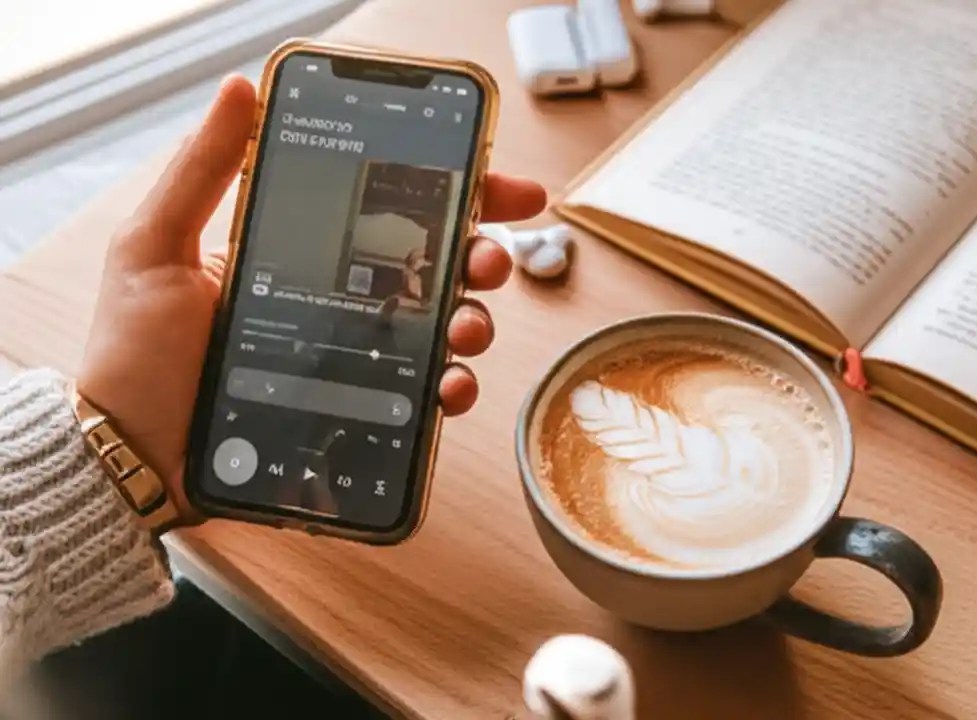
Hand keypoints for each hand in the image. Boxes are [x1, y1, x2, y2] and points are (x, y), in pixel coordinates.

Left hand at [77, 75, 545, 522]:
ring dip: (474, 321)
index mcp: (304, 250)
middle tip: (489, 261)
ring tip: (466, 329)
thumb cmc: (135, 355)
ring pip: (442, 328)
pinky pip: (425, 396)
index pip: (390, 210)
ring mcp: (355, 357)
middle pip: (435, 268)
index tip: (505, 187)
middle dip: (481, 257)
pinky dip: (453, 388)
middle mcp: (339, 300)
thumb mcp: (155, 247)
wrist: (134, 457)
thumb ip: (201, 171)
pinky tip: (448, 386)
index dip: (457, 194)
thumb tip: (239, 89)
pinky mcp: (362, 411)